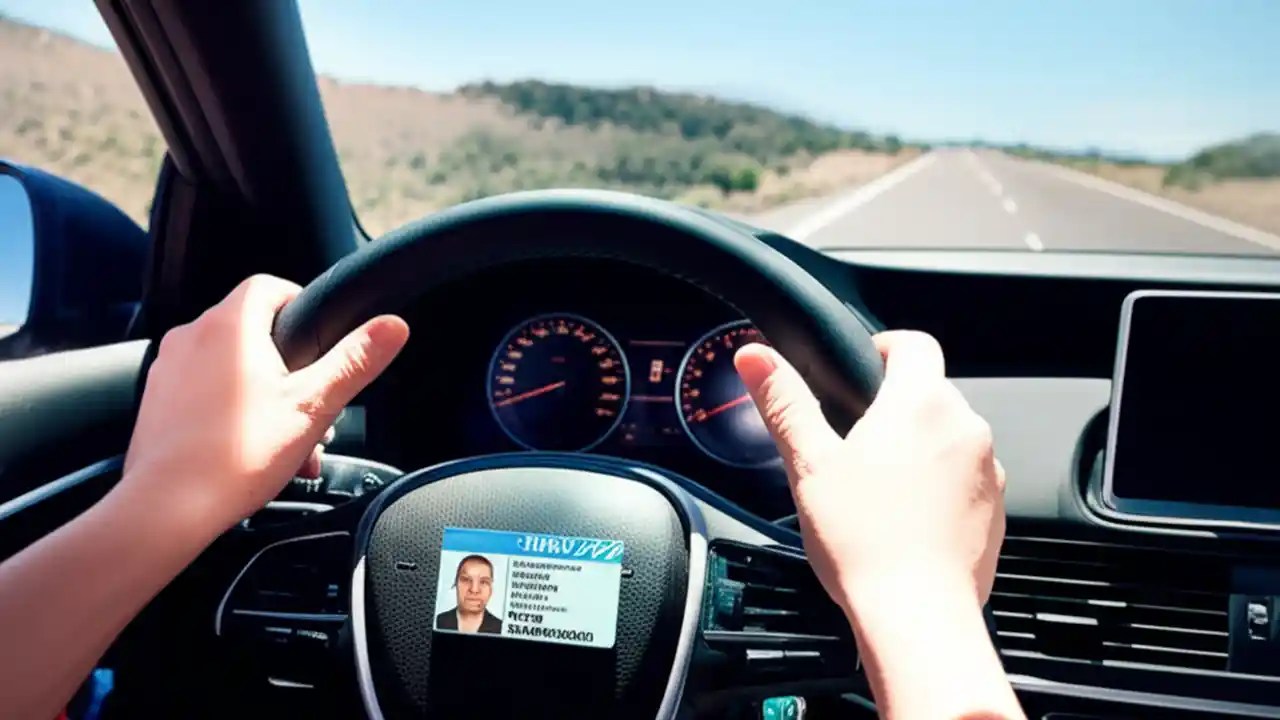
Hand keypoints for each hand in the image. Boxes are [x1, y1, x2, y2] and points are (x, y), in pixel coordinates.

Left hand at [120, 275, 408, 536]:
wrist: (168, 508)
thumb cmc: (237, 457)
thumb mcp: (314, 406)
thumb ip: (355, 361)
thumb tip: (391, 326)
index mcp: (230, 326)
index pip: (269, 286)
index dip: (300, 304)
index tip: (319, 337)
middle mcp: (192, 338)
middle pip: (253, 332)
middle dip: (289, 368)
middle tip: (310, 406)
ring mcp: (168, 370)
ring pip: (230, 366)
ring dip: (264, 395)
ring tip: (287, 439)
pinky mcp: (158, 402)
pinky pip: (204, 392)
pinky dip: (232, 411)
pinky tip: (252, 449)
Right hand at [735, 331, 1004, 610]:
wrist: (917, 617)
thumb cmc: (864, 541)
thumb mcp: (809, 464)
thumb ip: (783, 402)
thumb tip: (754, 355)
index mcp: (920, 402)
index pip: (913, 343)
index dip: (883, 348)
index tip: (860, 370)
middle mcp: (965, 427)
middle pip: (929, 393)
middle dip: (893, 410)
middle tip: (851, 445)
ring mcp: (988, 470)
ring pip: (947, 439)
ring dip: (917, 450)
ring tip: (875, 490)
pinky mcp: (995, 511)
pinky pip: (964, 481)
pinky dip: (937, 489)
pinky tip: (902, 521)